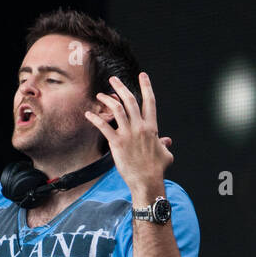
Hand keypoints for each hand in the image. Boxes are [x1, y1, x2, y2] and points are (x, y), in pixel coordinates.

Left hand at [83, 72, 173, 192]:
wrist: (147, 181)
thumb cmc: (157, 169)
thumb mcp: (166, 154)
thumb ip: (164, 144)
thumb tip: (167, 141)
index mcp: (151, 127)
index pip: (150, 102)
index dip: (146, 86)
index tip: (142, 75)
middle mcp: (140, 127)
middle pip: (130, 101)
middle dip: (121, 87)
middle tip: (113, 79)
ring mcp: (128, 134)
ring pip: (117, 109)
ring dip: (107, 99)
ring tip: (100, 95)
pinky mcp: (117, 143)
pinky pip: (104, 126)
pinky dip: (95, 118)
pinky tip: (88, 114)